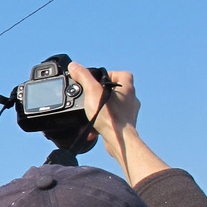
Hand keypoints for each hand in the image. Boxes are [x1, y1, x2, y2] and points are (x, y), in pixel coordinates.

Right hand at [68, 63, 167, 185]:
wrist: (119, 140)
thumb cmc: (110, 117)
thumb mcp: (92, 91)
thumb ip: (83, 76)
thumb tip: (75, 66)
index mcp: (127, 89)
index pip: (123, 75)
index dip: (111, 75)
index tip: (99, 80)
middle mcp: (131, 100)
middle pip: (118, 91)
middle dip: (104, 93)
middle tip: (92, 96)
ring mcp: (129, 114)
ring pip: (115, 107)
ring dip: (104, 108)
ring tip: (92, 112)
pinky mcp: (125, 126)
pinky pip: (113, 120)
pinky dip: (103, 122)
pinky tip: (93, 127)